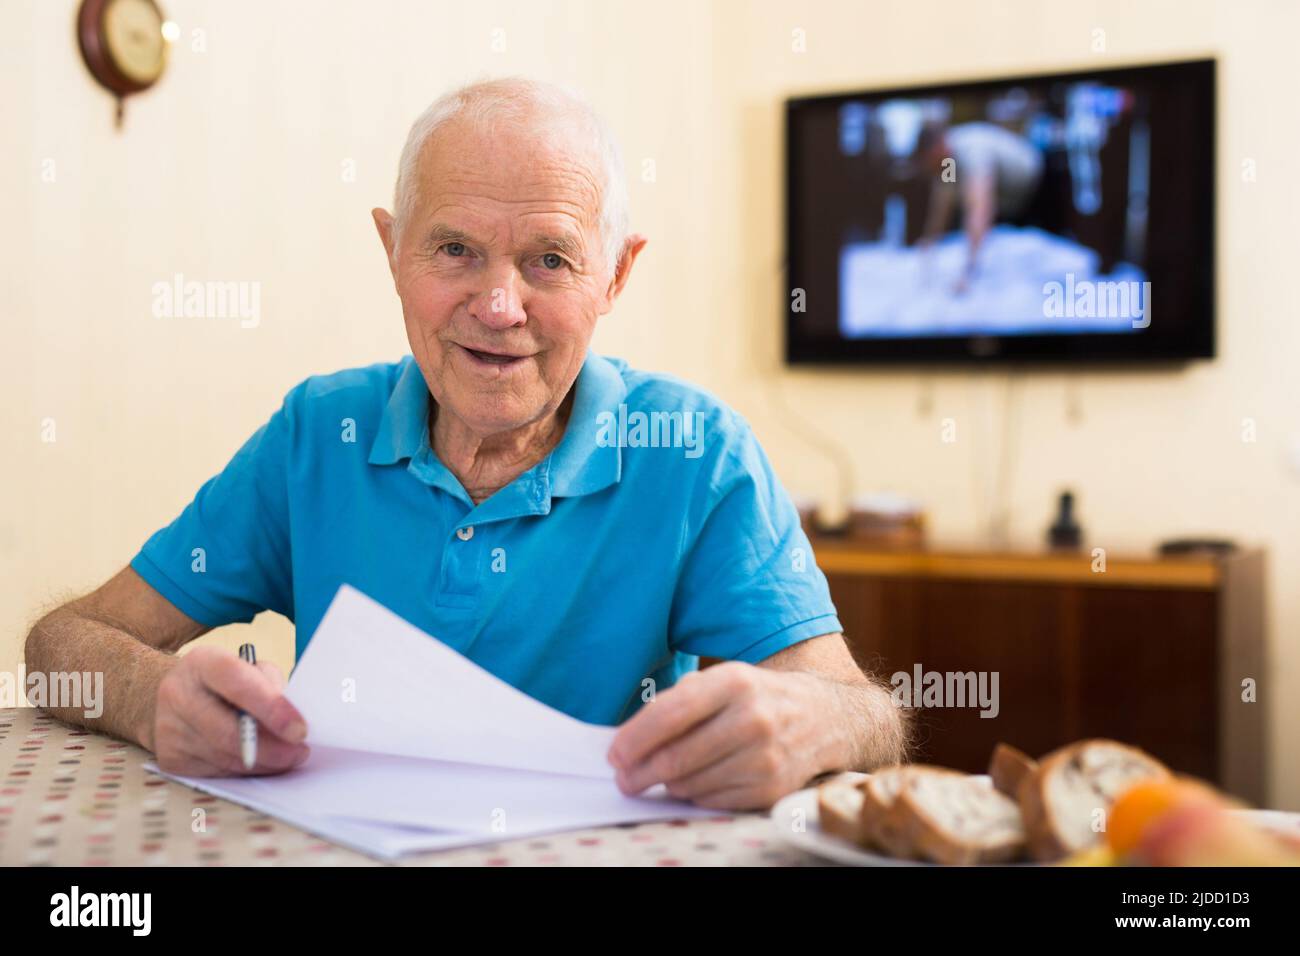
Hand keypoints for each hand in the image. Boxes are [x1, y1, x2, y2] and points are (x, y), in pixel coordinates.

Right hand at [150, 645, 309, 775]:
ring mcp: (169, 729)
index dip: (272, 708)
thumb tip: (290, 725)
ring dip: (262, 763)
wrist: (177, 697)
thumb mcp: (249, 668)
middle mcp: (178, 694)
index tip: (300, 730)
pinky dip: (244, 771)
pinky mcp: (169, 758)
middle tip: (300, 752)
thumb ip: (271, 687)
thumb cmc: (225, 682)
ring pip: (224, 757)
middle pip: (228, 731)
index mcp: (202, 663)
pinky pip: (215, 772)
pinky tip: (260, 762)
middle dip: (271, 748)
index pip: (238, 684)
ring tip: (287, 757)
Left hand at [606, 662, 841, 809]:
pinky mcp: (771, 789)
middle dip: (639, 773)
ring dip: (667, 784)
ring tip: (665, 774)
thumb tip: (629, 743)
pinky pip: (711, 801)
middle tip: (625, 779)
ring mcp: (765, 757)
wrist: (822, 718)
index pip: (670, 715)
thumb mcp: (722, 679)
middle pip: (675, 758)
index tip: (614, 755)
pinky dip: (695, 794)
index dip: (634, 739)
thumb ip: (677, 703)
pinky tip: (697, 780)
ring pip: (690, 784)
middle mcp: (753, 718)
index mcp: (734, 681)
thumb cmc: (756, 697)